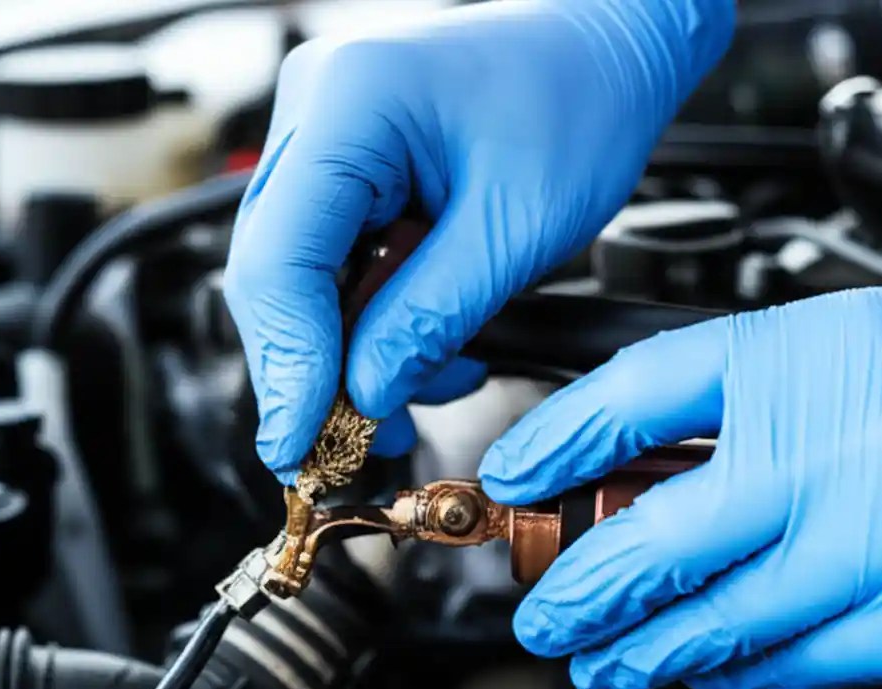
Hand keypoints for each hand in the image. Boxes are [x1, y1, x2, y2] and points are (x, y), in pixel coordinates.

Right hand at [223, 0, 734, 480]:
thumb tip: (363, 393)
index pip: (279, 258)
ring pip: (299, 274)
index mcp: (347, 104)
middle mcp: (316, 109)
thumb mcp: (512, 229)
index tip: (303, 442)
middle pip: (273, 271)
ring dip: (346, 352)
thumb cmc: (581, 100)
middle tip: (344, 446)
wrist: (609, 48)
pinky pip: (334, 256)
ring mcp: (326, 132)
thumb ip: (429, 318)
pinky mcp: (349, 159)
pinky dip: (368, 317)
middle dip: (312, 369)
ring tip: (405, 403)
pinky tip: (414, 354)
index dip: (288, 365)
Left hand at [481, 289, 881, 688]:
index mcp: (808, 356)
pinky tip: (700, 670)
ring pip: (717, 619)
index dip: (556, 437)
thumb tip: (644, 454)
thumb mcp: (862, 344)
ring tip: (593, 662)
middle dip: (580, 584)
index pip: (639, 389)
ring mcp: (874, 542)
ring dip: (638, 649)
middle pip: (658, 532)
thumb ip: (756, 393)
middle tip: (541, 613)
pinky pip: (793, 661)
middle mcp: (832, 447)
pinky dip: (730, 670)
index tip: (514, 473)